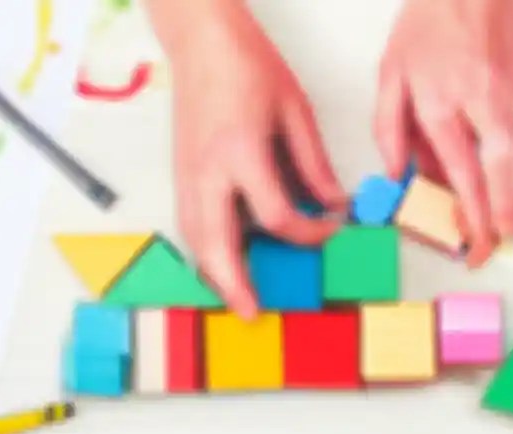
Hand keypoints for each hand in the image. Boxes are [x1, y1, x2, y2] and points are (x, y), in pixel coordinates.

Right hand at [149, 0, 344, 316]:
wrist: (201, 42)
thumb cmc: (248, 66)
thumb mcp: (295, 111)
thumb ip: (313, 164)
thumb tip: (332, 204)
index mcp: (242, 152)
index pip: (276, 215)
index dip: (309, 232)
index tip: (331, 229)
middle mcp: (208, 171)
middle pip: (217, 244)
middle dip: (234, 284)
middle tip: (252, 313)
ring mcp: (188, 176)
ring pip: (195, 240)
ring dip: (214, 273)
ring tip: (237, 297)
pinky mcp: (180, 175)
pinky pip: (190, 224)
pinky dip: (204, 250)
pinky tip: (223, 262)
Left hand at [377, 0, 512, 266]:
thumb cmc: (426, 26)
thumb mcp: (390, 73)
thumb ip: (388, 128)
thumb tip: (396, 176)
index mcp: (440, 99)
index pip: (459, 166)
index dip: (469, 208)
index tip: (471, 240)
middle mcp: (483, 100)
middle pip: (502, 165)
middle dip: (505, 211)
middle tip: (500, 243)